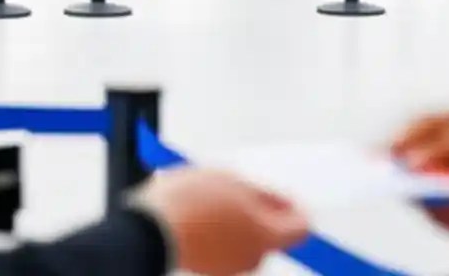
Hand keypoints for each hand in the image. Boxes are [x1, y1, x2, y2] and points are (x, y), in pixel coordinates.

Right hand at [135, 168, 308, 275]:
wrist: (148, 229)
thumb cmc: (190, 203)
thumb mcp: (232, 181)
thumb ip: (261, 194)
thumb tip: (277, 201)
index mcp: (266, 236)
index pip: (300, 227)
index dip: (293, 207)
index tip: (281, 196)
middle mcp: (252, 258)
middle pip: (270, 234)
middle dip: (260, 212)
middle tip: (238, 190)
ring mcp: (229, 267)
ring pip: (244, 241)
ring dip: (236, 221)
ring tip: (210, 199)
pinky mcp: (207, 269)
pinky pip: (223, 247)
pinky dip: (217, 232)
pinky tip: (197, 215)